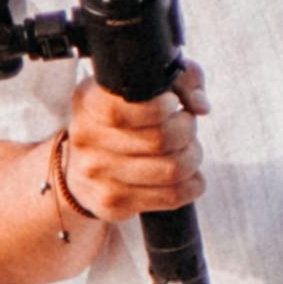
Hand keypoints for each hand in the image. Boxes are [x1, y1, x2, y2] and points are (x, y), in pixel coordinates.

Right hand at [59, 79, 198, 226]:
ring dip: (193, 157)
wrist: (82, 167)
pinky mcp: (113, 204)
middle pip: (160, 140)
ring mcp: (97, 176)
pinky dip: (192, 185)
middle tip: (186, 125)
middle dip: (188, 130)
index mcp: (89, 103)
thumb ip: (180, 79)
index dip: (160, 107)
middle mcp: (87, 141)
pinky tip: (187, 175)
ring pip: (171, 170)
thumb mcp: (141, 85)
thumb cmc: (124, 118)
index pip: (123, 110)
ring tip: (187, 149)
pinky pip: (171, 197)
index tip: (172, 103)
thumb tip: (201, 106)